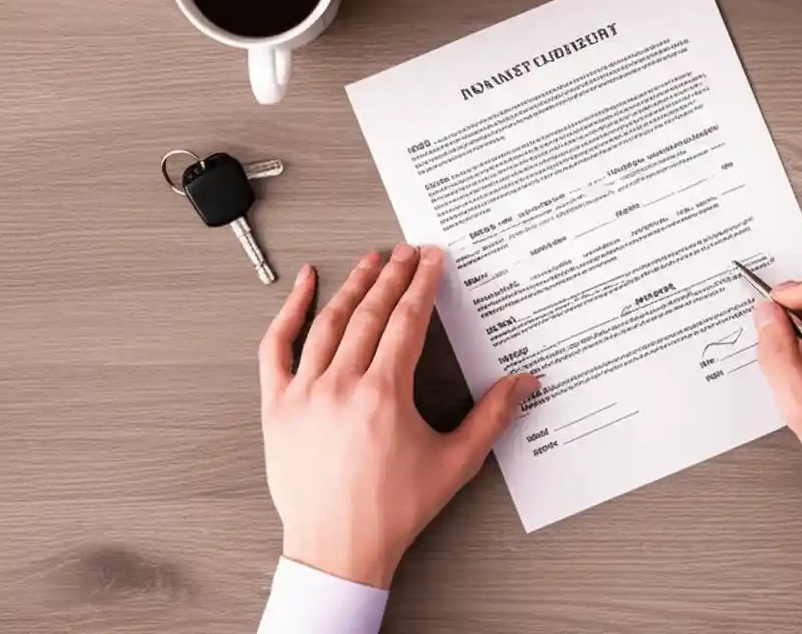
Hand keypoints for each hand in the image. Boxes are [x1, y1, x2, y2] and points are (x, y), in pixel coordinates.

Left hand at [257, 244, 537, 587]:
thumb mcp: (455, 462)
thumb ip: (493, 416)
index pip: (407, 320)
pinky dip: (289, 311)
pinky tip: (304, 286)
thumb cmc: (392, 510)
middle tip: (407, 253)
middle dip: (393, 276)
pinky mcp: (278, 406)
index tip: (432, 261)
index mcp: (383, 394)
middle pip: (370, 313)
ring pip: (329, 322)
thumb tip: (524, 383)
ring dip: (353, 286)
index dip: (423, 284)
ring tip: (371, 262)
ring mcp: (304, 393)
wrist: (338, 548)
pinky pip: (277, 346)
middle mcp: (341, 386)